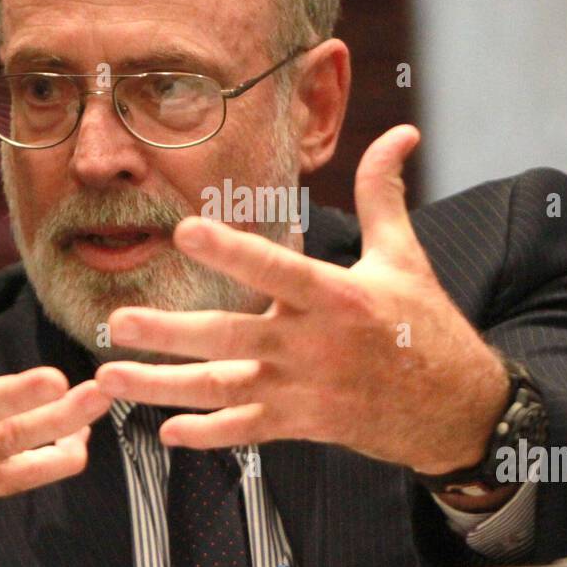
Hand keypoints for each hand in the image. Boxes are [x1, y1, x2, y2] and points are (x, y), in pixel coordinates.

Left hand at [94, 125, 509, 474]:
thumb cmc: (425, 326)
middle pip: (231, 337)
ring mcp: (303, 390)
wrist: (454, 409)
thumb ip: (383, 194)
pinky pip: (246, 431)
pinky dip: (207, 434)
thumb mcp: (405, 257)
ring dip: (163, 386)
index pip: (276, 270)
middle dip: (169, 333)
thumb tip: (400, 132)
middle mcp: (314, 346)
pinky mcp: (301, 422)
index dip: (231, 251)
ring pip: (223, 389)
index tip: (184, 231)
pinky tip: (166, 430)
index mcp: (338, 298)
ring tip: (111, 377)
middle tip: (115, 322)